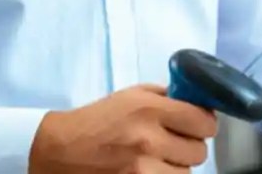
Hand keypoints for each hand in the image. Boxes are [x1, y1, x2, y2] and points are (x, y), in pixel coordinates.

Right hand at [29, 84, 217, 172]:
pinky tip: (151, 170)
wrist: (57, 150)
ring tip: (158, 159)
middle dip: (189, 145)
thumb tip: (198, 102)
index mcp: (149, 109)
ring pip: (187, 173)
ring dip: (177, 167)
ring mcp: (142, 171)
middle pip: (199, 151)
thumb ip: (166, 96)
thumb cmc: (96, 120)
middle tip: (173, 142)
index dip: (204, 123)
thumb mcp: (130, 95)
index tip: (196, 124)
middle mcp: (148, 140)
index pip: (204, 121)